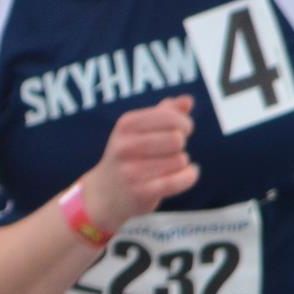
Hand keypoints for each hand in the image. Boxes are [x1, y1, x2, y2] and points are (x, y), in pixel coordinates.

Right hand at [82, 95, 199, 231]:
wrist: (103, 193)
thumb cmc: (127, 156)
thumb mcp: (138, 129)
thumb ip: (164, 112)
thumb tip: (188, 100)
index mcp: (126, 125)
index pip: (170, 117)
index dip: (184, 123)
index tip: (180, 130)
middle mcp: (125, 146)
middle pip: (177, 139)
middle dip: (179, 145)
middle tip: (169, 151)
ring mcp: (132, 171)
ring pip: (180, 160)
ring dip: (180, 163)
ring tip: (166, 166)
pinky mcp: (141, 192)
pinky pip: (179, 180)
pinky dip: (189, 176)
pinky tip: (188, 174)